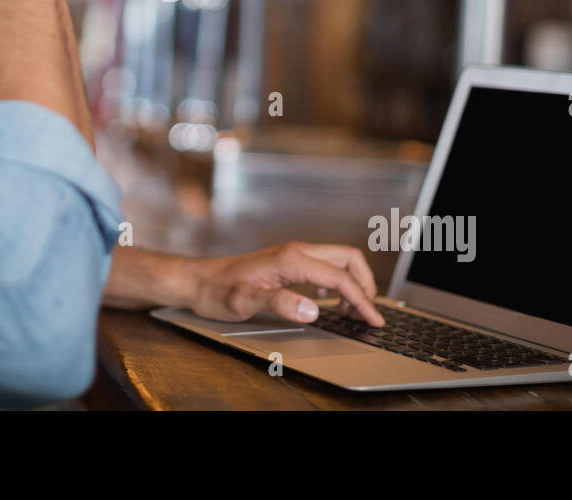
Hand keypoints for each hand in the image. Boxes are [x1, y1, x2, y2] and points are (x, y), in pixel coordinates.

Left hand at [180, 242, 384, 326]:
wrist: (198, 280)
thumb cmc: (217, 291)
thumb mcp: (245, 301)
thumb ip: (280, 303)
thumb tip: (314, 309)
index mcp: (291, 259)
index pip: (340, 278)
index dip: (361, 300)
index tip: (373, 320)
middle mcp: (295, 251)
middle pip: (347, 258)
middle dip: (365, 284)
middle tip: (369, 313)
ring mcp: (292, 254)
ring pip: (338, 260)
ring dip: (352, 282)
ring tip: (352, 311)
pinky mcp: (288, 262)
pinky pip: (324, 266)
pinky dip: (337, 282)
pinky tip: (326, 302)